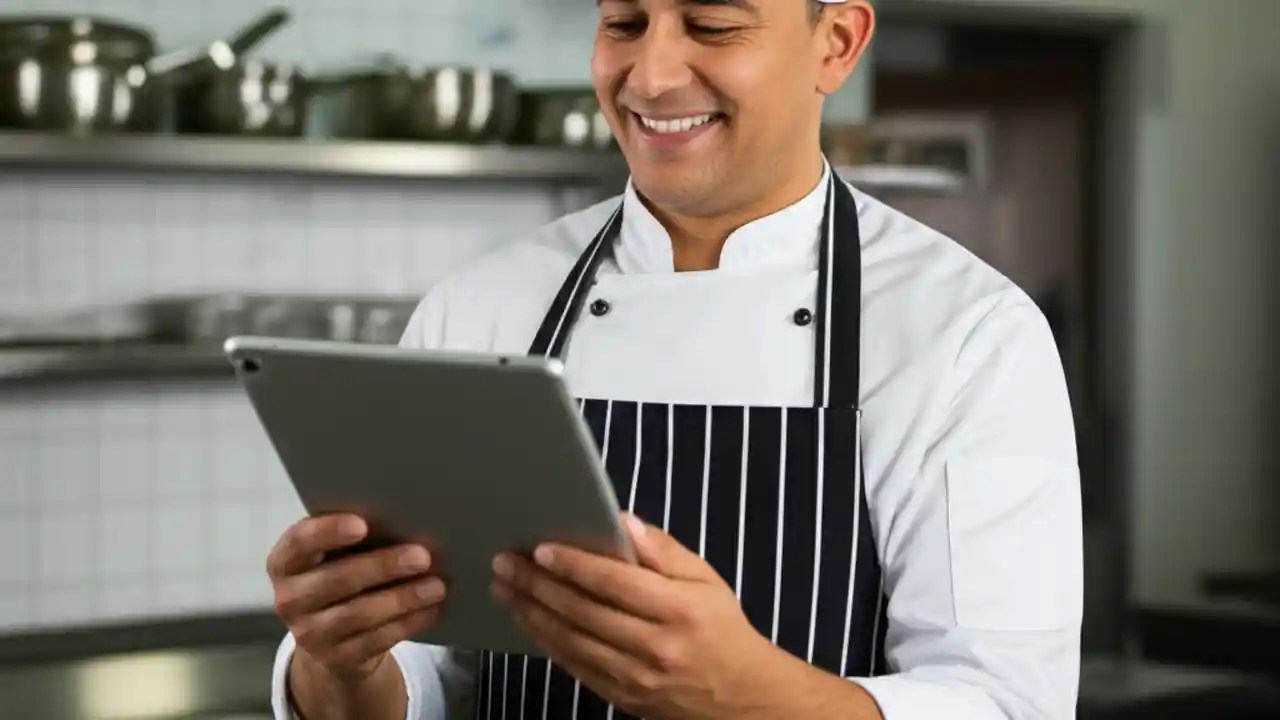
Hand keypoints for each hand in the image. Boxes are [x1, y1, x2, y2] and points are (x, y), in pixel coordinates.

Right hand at [267, 514, 446, 680]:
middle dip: (382, 566)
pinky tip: (431, 609)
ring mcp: (310, 634)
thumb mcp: (335, 553)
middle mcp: (289, 599)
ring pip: (359, 614)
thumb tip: (404, 520)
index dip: (327, 532)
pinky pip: (376, 640)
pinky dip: (408, 623)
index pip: (299, 543)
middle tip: (422, 556)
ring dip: (403, 598)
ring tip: (436, 585)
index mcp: (285, 562)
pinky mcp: (336, 658)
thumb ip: (354, 536)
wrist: (331, 632)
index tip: (362, 524)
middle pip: (336, 580)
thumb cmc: (340, 571)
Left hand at [490, 514, 776, 718]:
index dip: (575, 565)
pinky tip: (528, 620)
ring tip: (505, 588)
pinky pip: (575, 666)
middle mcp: (655, 646)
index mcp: (679, 609)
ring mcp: (635, 677)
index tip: (541, 549)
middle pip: (585, 612)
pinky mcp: (621, 697)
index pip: (616, 583)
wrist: (741, 697)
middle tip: (505, 562)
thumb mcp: (706, 579)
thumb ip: (664, 551)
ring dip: (532, 613)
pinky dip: (546, 642)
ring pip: (571, 642)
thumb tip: (623, 521)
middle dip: (538, 585)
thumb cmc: (721, 627)